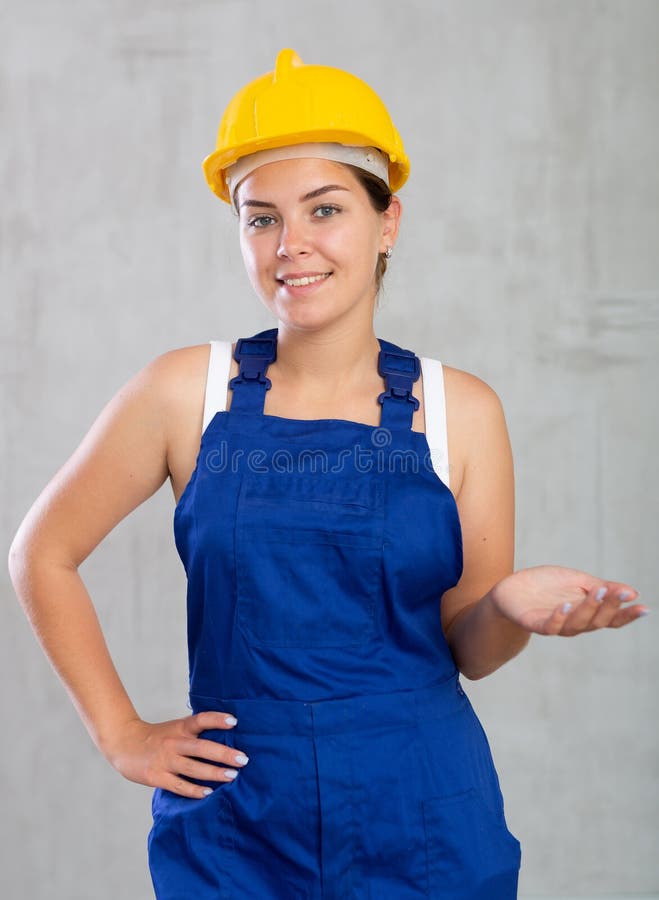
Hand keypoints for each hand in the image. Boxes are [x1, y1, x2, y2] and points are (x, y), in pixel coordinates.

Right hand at [105, 711, 248, 798]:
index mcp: (180, 728)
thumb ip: (195, 732)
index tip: (234, 721)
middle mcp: (174, 742)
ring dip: (214, 773)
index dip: (217, 719)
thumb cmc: (158, 737)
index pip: (201, 720)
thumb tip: (226, 736)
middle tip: (243, 759)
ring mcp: (165, 760)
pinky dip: (195, 790)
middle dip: (224, 754)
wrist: (125, 744)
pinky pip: (179, 785)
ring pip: (194, 768)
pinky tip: (209, 793)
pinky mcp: (157, 777)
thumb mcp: (175, 728)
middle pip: (202, 748)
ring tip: (232, 776)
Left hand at [491, 565, 647, 635]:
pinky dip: (559, 617)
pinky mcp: (534, 623)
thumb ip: (601, 587)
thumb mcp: (577, 581)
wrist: (510, 590)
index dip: (627, 615)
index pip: (611, 618)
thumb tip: (632, 593)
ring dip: (588, 609)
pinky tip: (566, 605)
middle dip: (609, 606)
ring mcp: (555, 625)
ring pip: (576, 624)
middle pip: (597, 621)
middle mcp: (574, 623)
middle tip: (617, 592)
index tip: (643, 607)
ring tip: (596, 593)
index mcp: (587, 612)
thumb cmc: (546, 586)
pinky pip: (549, 625)